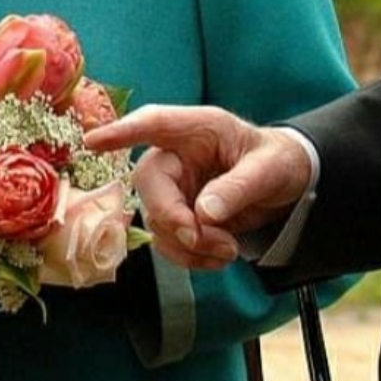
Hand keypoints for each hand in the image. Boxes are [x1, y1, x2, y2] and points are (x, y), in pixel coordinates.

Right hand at [85, 106, 312, 270]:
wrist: (287, 184)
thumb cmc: (277, 161)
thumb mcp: (270, 169)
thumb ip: (239, 186)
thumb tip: (204, 213)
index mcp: (199, 129)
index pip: (154, 123)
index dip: (121, 132)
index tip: (93, 141)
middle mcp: (178, 156)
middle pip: (149, 185)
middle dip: (172, 217)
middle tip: (204, 237)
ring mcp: (174, 187)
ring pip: (157, 221)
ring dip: (188, 245)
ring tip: (229, 250)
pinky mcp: (178, 215)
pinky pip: (168, 241)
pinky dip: (191, 256)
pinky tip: (219, 257)